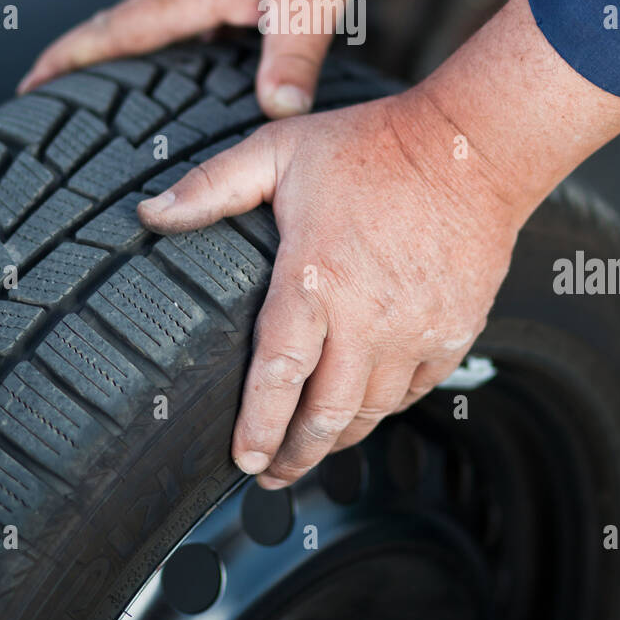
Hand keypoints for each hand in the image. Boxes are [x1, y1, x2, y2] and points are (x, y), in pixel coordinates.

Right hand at [17, 0, 367, 116]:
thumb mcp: (310, 0)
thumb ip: (291, 60)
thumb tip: (277, 113)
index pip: (111, 33)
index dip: (66, 61)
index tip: (28, 87)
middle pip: (118, 29)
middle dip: (80, 63)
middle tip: (53, 105)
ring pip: (149, 21)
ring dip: (122, 53)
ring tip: (108, 94)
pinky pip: (180, 13)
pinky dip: (167, 41)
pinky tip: (187, 64)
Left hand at [137, 85, 519, 488]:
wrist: (470, 147)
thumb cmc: (373, 145)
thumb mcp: (279, 150)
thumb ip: (211, 186)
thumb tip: (149, 212)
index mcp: (316, 279)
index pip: (278, 376)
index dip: (257, 427)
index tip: (242, 459)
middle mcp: (368, 318)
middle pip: (325, 416)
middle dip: (293, 454)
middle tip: (270, 473)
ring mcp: (415, 332)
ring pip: (369, 412)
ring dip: (336, 439)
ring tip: (311, 447)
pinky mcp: (453, 333)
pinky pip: (412, 392)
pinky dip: (383, 407)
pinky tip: (363, 405)